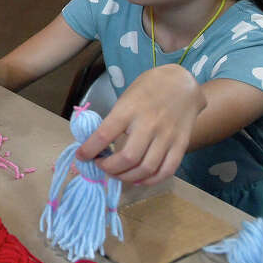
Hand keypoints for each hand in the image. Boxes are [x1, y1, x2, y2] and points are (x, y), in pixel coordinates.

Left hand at [76, 64, 205, 185]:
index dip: (89, 150)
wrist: (182, 83)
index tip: (81, 156)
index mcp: (129, 109)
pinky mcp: (181, 145)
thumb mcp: (125, 97)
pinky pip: (166, 170)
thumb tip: (97, 143)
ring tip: (117, 174)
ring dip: (127, 177)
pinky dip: (150, 180)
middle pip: (127, 158)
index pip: (104, 135)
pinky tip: (139, 179)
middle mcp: (148, 124)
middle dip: (109, 168)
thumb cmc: (148, 88)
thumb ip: (114, 120)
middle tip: (101, 166)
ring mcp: (167, 136)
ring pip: (146, 168)